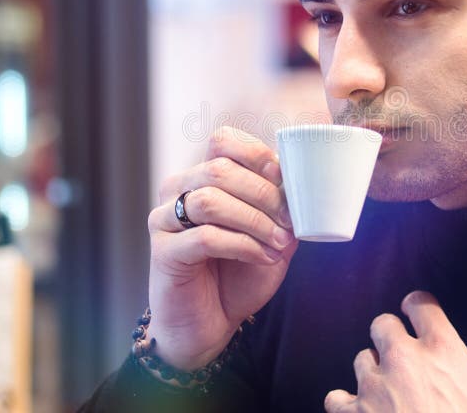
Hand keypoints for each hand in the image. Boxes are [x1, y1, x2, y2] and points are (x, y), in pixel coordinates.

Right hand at [146, 126, 298, 369]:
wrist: (210, 325)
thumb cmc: (238, 275)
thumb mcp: (269, 235)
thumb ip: (281, 209)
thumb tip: (304, 185)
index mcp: (201, 176)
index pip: (223, 141)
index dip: (256, 154)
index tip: (284, 178)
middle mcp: (177, 190)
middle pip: (219, 169)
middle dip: (263, 193)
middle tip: (289, 220)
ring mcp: (164, 219)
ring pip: (210, 200)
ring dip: (254, 220)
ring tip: (279, 241)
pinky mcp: (162, 251)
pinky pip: (204, 236)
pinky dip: (242, 245)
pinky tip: (263, 257)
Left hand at [325, 291, 466, 412]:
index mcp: (442, 349)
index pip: (420, 303)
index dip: (418, 307)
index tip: (418, 315)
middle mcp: (402, 359)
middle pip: (382, 324)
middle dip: (391, 336)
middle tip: (405, 358)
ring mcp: (373, 386)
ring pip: (361, 359)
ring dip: (373, 371)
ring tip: (391, 393)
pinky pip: (337, 396)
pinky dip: (347, 404)